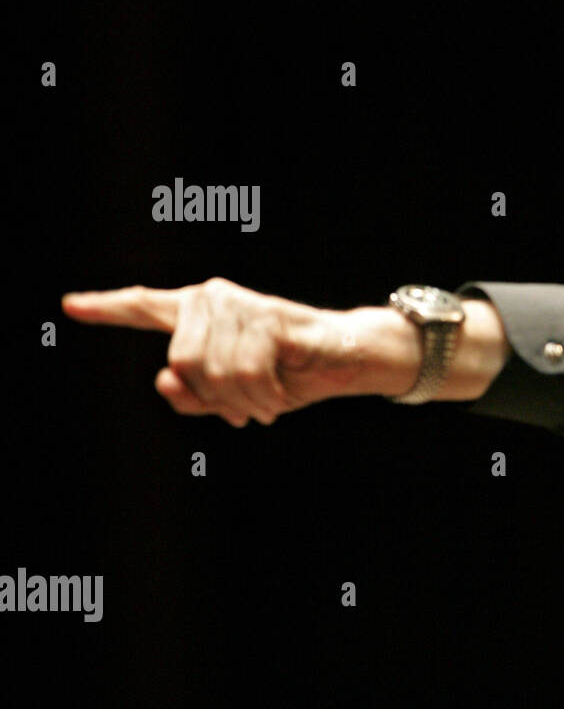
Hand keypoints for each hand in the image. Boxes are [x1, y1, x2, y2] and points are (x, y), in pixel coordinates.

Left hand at [61, 277, 392, 426]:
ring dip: (243, 400)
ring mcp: (240, 304)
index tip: (70, 306)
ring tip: (267, 402)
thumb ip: (193, 396)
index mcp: (201, 316)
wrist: (349, 360)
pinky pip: (246, 370)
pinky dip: (263, 395)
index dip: (106, 308)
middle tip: (246, 409)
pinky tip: (279, 395)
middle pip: (180, 361)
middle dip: (215, 398)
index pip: (147, 307)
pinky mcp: (267, 317)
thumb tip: (165, 382)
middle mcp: (213, 299)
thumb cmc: (292, 374)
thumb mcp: (236, 397)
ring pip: (211, 370)